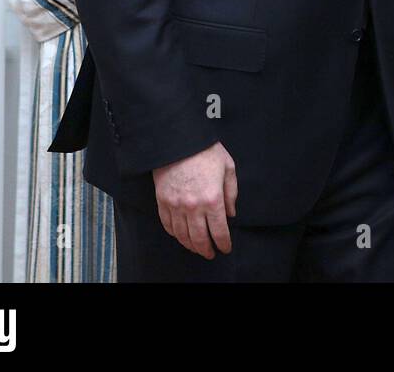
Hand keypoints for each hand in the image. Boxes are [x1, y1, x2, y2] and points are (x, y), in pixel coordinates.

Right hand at [151, 141, 236, 258]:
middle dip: (206, 249)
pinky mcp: (162, 201)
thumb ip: (231, 193)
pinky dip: (175, 234)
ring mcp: (176, 206)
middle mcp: (193, 206)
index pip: (219, 231)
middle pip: (199, 238)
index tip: (225, 248)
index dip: (223, 243)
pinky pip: (168, 225)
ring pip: (182, 235)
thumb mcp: (228, 168)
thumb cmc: (205, 151)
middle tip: (211, 253)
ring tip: (197, 248)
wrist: (178, 140)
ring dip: (190, 245)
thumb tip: (231, 213)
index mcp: (213, 199)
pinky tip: (180, 236)